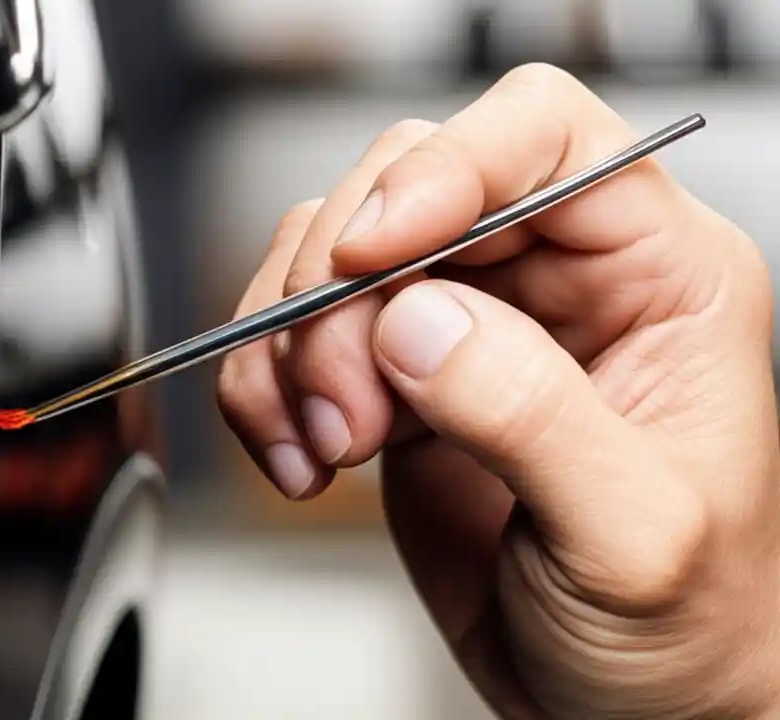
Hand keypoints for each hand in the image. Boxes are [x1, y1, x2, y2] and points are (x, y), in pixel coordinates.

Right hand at [217, 64, 779, 717]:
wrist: (622, 710)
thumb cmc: (684, 629)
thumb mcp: (635, 537)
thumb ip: (532, 418)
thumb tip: (421, 324)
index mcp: (656, 276)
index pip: (543, 139)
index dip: (445, 167)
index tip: (370, 254)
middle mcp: (553, 281)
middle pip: (404, 192)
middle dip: (341, 293)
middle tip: (344, 406)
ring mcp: (466, 328)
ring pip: (331, 259)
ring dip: (292, 348)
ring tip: (325, 449)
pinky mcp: (394, 380)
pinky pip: (295, 336)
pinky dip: (267, 391)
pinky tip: (301, 461)